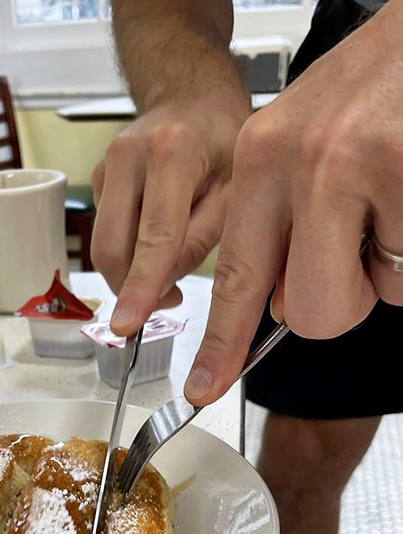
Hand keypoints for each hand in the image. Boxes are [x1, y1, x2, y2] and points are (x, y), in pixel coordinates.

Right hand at [91, 96, 248, 334]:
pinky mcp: (97, 181)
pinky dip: (129, 251)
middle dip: (130, 288)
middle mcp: (127, 157)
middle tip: (165, 300)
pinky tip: (155, 239)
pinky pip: (106, 233)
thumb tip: (166, 283)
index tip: (127, 324)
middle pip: (112, 248)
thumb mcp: (236, 186)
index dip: (140, 287)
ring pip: (104, 246)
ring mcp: (105, 168)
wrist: (191, 94)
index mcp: (171, 153)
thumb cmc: (222, 136)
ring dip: (131, 271)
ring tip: (168, 268)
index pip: (153, 238)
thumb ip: (203, 238)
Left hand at [185, 3, 402, 405]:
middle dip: (339, 304)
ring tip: (390, 207)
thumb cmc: (371, 93)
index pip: (233, 276)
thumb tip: (281, 305)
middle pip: (307, 312)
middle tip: (360, 254)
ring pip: (365, 296)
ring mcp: (357, 168)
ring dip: (383, 272)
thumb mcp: (300, 146)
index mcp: (259, 160)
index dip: (219, 343)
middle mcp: (300, 164)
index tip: (203, 387)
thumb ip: (279, 226)